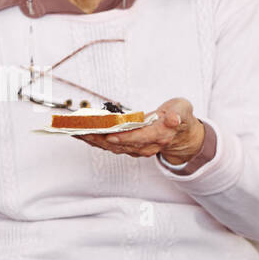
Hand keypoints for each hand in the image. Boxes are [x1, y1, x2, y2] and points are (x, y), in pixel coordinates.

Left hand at [79, 97, 206, 164]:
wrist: (181, 136)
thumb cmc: (180, 118)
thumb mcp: (183, 110)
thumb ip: (178, 114)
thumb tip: (174, 119)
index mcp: (159, 136)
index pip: (139, 138)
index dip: (124, 137)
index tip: (111, 135)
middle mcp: (145, 146)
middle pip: (118, 144)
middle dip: (99, 137)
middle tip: (82, 130)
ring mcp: (135, 148)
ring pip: (110, 146)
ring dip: (91, 139)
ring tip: (75, 130)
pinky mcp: (127, 147)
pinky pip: (107, 145)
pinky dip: (93, 139)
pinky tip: (80, 132)